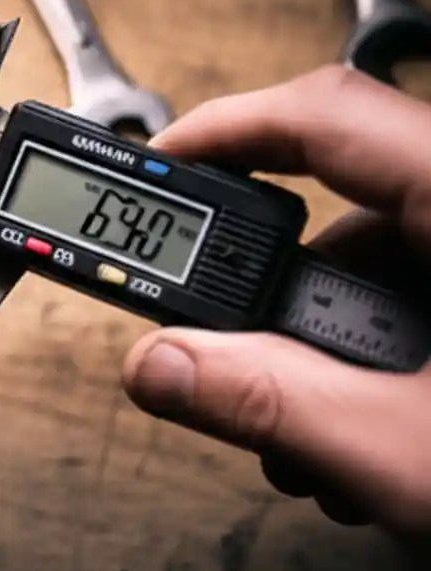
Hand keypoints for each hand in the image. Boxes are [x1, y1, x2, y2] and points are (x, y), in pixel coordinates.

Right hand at [121, 66, 430, 534]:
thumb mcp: (420, 454)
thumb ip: (274, 404)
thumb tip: (166, 365)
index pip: (332, 115)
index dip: (229, 128)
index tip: (165, 165)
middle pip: (357, 212)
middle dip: (281, 295)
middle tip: (234, 354)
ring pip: (399, 269)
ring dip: (332, 346)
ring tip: (318, 436)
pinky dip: (390, 361)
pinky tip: (377, 435)